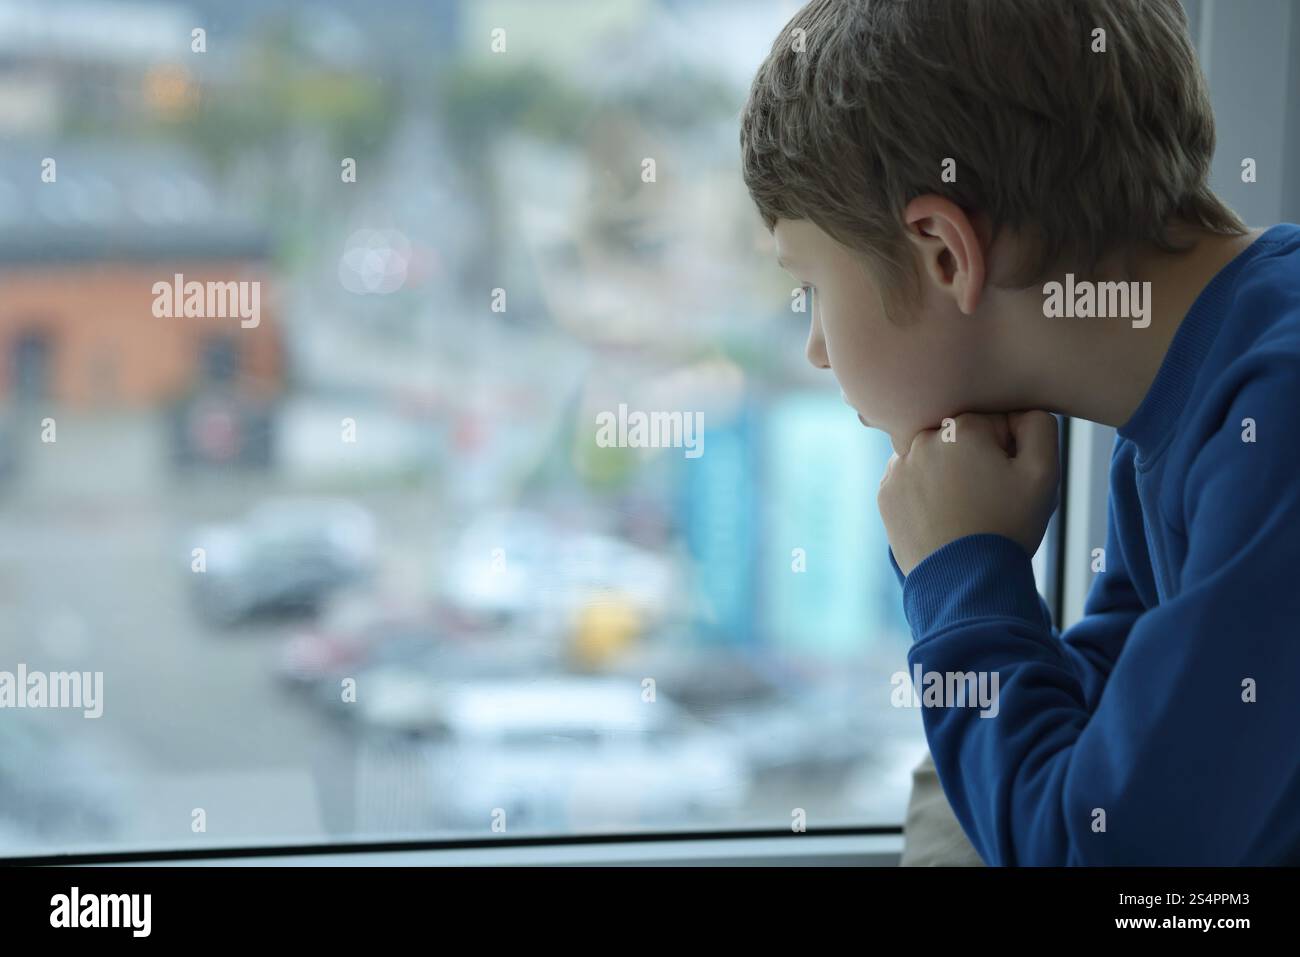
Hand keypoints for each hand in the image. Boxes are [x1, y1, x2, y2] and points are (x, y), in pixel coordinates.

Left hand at [878, 410, 1059, 575]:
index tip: (1008, 479)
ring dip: (949, 472)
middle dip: (976, 458)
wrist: (964, 580)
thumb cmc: (1007, 526)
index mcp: (961, 427)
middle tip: (987, 497)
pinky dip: (926, 493)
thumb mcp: (1043, 474)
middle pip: (960, 437)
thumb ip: (1039, 425)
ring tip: (964, 509)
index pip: (994, 421)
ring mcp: (898, 467)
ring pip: (934, 457)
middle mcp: (922, 440)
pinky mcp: (886, 494)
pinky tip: (942, 516)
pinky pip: (912, 481)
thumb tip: (1021, 409)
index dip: (1009, 450)